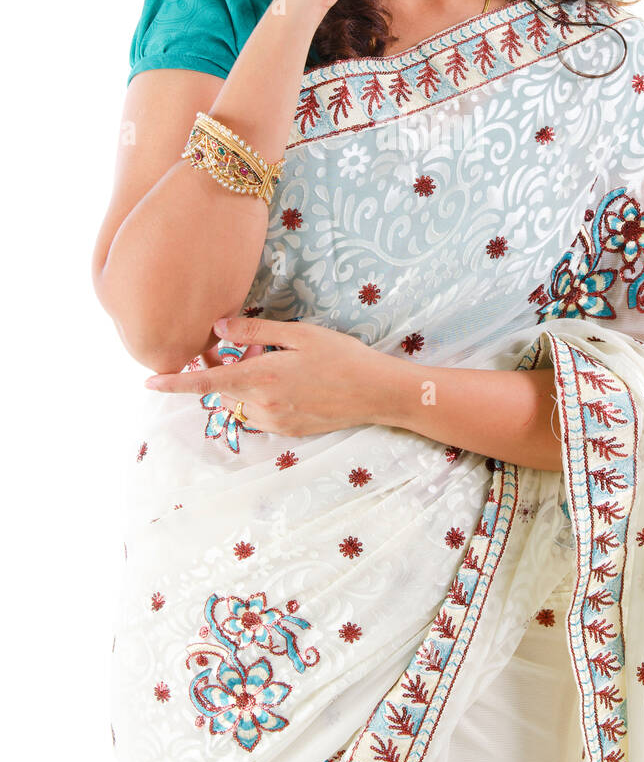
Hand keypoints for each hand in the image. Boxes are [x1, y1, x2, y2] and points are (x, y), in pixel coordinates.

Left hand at [143, 315, 387, 436]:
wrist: (376, 392)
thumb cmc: (342, 356)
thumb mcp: (299, 334)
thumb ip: (255, 330)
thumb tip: (217, 329)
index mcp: (261, 377)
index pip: (206, 383)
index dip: (174, 384)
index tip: (148, 384)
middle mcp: (263, 405)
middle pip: (225, 391)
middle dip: (228, 371)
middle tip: (259, 347)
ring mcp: (275, 422)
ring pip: (242, 402)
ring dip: (247, 385)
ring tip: (283, 365)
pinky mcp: (288, 432)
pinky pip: (260, 413)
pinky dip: (263, 397)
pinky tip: (294, 383)